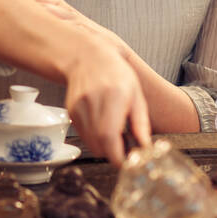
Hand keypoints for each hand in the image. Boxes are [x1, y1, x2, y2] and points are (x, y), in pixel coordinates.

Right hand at [25, 0, 152, 165]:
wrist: (87, 57)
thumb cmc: (116, 73)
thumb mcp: (136, 96)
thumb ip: (141, 123)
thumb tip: (145, 147)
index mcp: (113, 97)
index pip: (109, 136)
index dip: (117, 155)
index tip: (127, 160)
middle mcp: (92, 102)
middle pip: (99, 144)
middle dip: (113, 153)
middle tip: (125, 147)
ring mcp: (78, 107)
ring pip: (91, 143)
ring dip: (104, 146)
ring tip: (115, 134)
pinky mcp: (71, 111)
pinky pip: (84, 135)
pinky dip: (94, 137)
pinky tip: (102, 125)